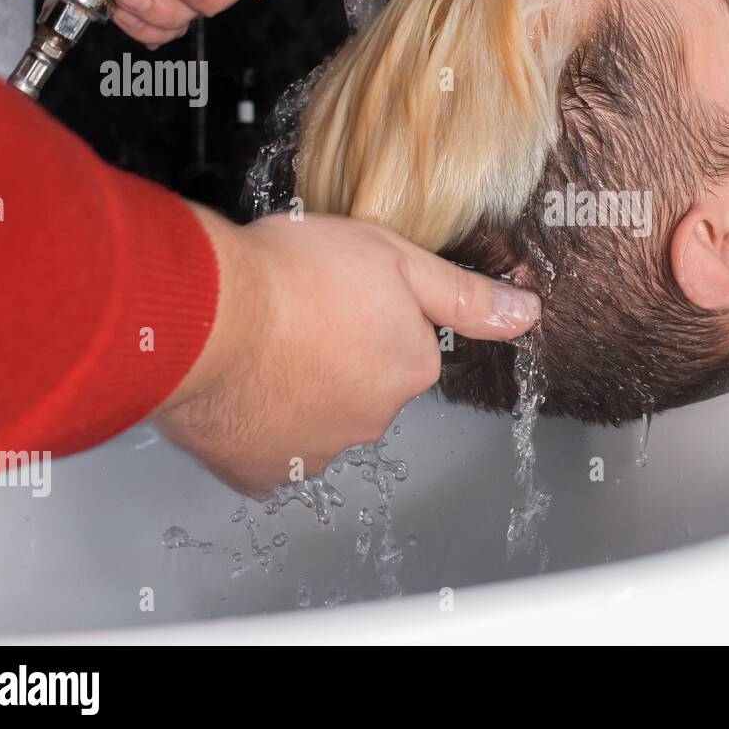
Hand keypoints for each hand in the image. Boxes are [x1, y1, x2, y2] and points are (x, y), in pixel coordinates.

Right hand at [157, 207, 540, 493]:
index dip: (367, 309)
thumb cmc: (291, 276)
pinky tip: (240, 387)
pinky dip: (257, 424)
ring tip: (260, 345)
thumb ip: (464, 294)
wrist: (203, 315)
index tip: (334, 290)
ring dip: (296, 389)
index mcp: (410, 367)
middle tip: (295, 315)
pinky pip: (268, 450)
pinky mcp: (261, 471)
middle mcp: (373, 418)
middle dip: (336, 354)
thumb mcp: (396, 258)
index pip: (404, 343)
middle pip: (363, 383)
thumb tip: (525, 312)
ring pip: (316, 417)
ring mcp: (317, 450)